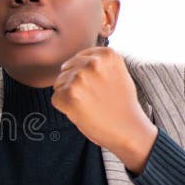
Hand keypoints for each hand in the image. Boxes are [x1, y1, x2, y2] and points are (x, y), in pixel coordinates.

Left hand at [51, 47, 156, 173]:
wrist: (128, 129)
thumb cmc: (120, 105)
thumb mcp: (116, 72)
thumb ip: (98, 63)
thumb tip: (71, 62)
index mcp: (106, 54)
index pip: (79, 59)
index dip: (85, 76)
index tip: (99, 87)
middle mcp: (93, 62)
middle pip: (66, 69)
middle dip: (75, 84)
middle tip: (94, 98)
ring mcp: (80, 77)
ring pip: (59, 83)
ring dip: (70, 96)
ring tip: (89, 105)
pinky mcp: (69, 93)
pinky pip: (56, 98)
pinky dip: (64, 108)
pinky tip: (82, 112)